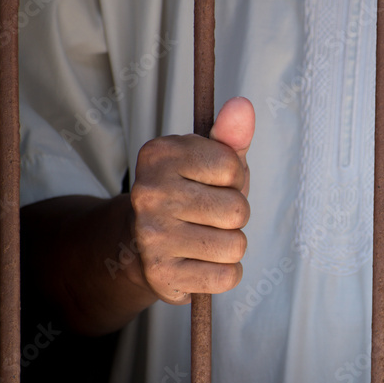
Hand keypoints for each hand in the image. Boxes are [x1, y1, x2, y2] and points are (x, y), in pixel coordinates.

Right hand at [129, 97, 254, 303]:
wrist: (140, 245)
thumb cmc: (188, 195)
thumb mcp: (209, 160)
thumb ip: (230, 135)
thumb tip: (243, 106)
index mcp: (159, 155)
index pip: (231, 166)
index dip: (234, 178)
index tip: (212, 183)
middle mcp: (149, 193)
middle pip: (237, 210)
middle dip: (234, 216)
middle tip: (208, 216)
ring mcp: (152, 236)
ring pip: (235, 246)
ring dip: (230, 246)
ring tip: (204, 239)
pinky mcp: (161, 274)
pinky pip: (226, 276)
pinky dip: (223, 273)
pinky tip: (200, 262)